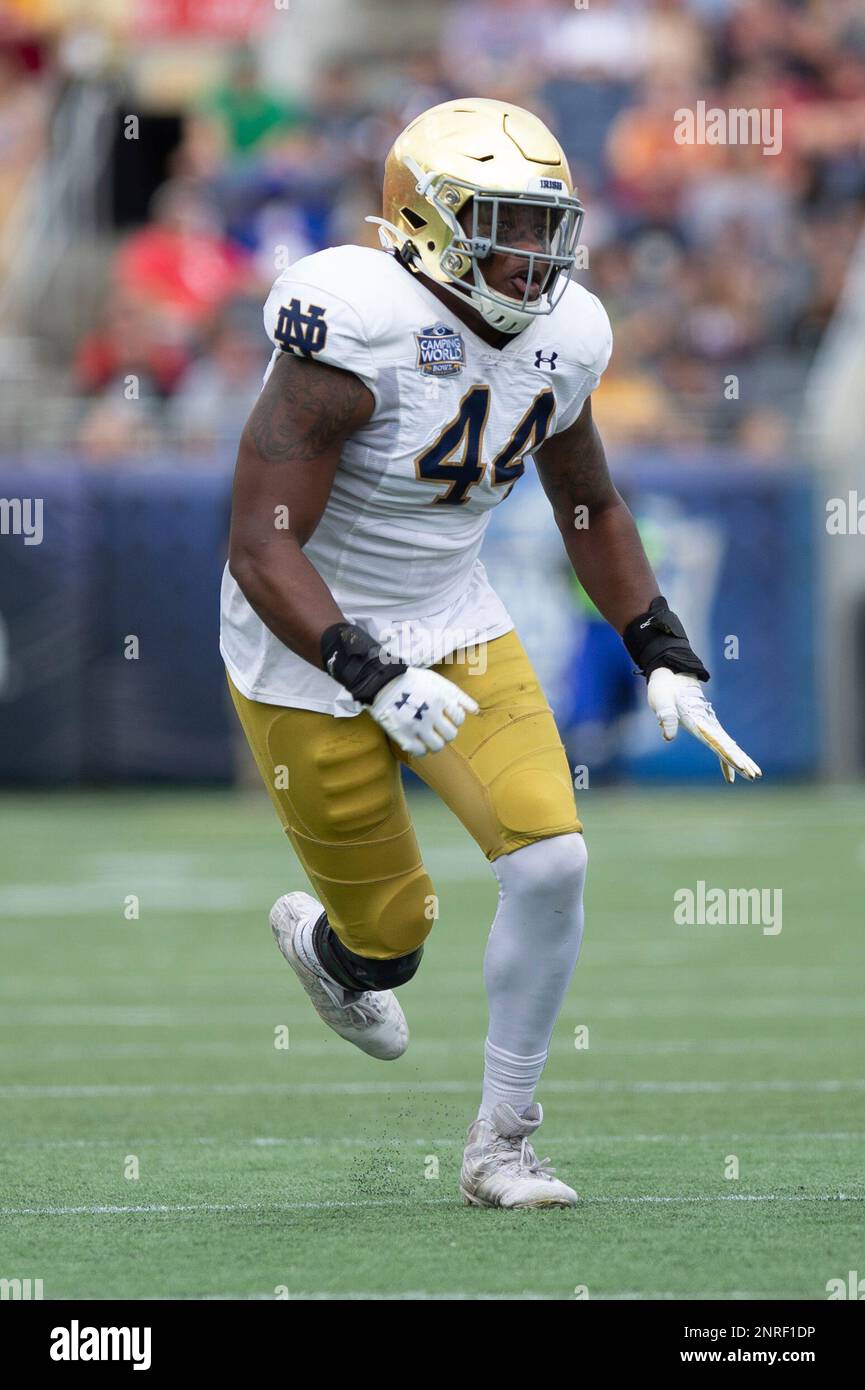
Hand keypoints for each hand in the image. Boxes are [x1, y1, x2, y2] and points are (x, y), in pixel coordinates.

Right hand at [370, 667, 477, 756]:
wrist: (382, 683)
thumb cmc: (413, 681)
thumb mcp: (438, 681)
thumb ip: (458, 695)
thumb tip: (475, 710)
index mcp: (441, 699)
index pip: (459, 719)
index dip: (454, 719)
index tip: (446, 716)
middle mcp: (430, 714)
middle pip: (450, 735)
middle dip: (447, 732)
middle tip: (438, 728)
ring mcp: (416, 726)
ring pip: (437, 746)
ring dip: (436, 743)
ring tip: (429, 737)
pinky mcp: (403, 735)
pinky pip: (419, 752)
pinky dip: (421, 750)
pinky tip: (418, 742)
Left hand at [647, 668, 761, 783]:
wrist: (672, 673)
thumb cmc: (665, 689)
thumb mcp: (662, 703)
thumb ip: (667, 719)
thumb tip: (668, 737)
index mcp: (699, 721)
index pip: (718, 743)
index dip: (729, 755)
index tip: (741, 765)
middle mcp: (708, 725)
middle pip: (728, 747)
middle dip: (741, 761)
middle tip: (755, 775)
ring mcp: (709, 726)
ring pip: (728, 746)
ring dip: (740, 760)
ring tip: (755, 775)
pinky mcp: (706, 726)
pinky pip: (720, 745)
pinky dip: (728, 757)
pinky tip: (735, 767)